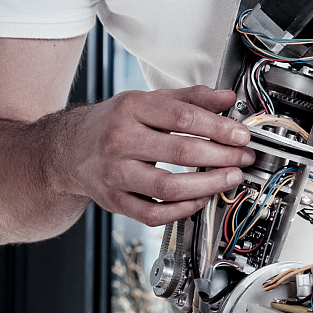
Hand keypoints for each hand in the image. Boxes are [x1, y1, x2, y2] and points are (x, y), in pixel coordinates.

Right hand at [52, 86, 254, 224]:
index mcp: (131, 109)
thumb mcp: (149, 100)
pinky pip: (153, 214)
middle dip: (222, 157)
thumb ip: (190, 98)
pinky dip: (182, 210)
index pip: (183, 118)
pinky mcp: (115, 201)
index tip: (242, 136)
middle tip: (243, 158)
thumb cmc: (114, 123)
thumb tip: (226, 98)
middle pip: (180, 152)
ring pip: (168, 187)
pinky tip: (200, 199)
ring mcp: (115, 174)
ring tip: (230, 179)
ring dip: (207, 186)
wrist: (69, 149)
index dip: (219, 128)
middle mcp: (120, 141)